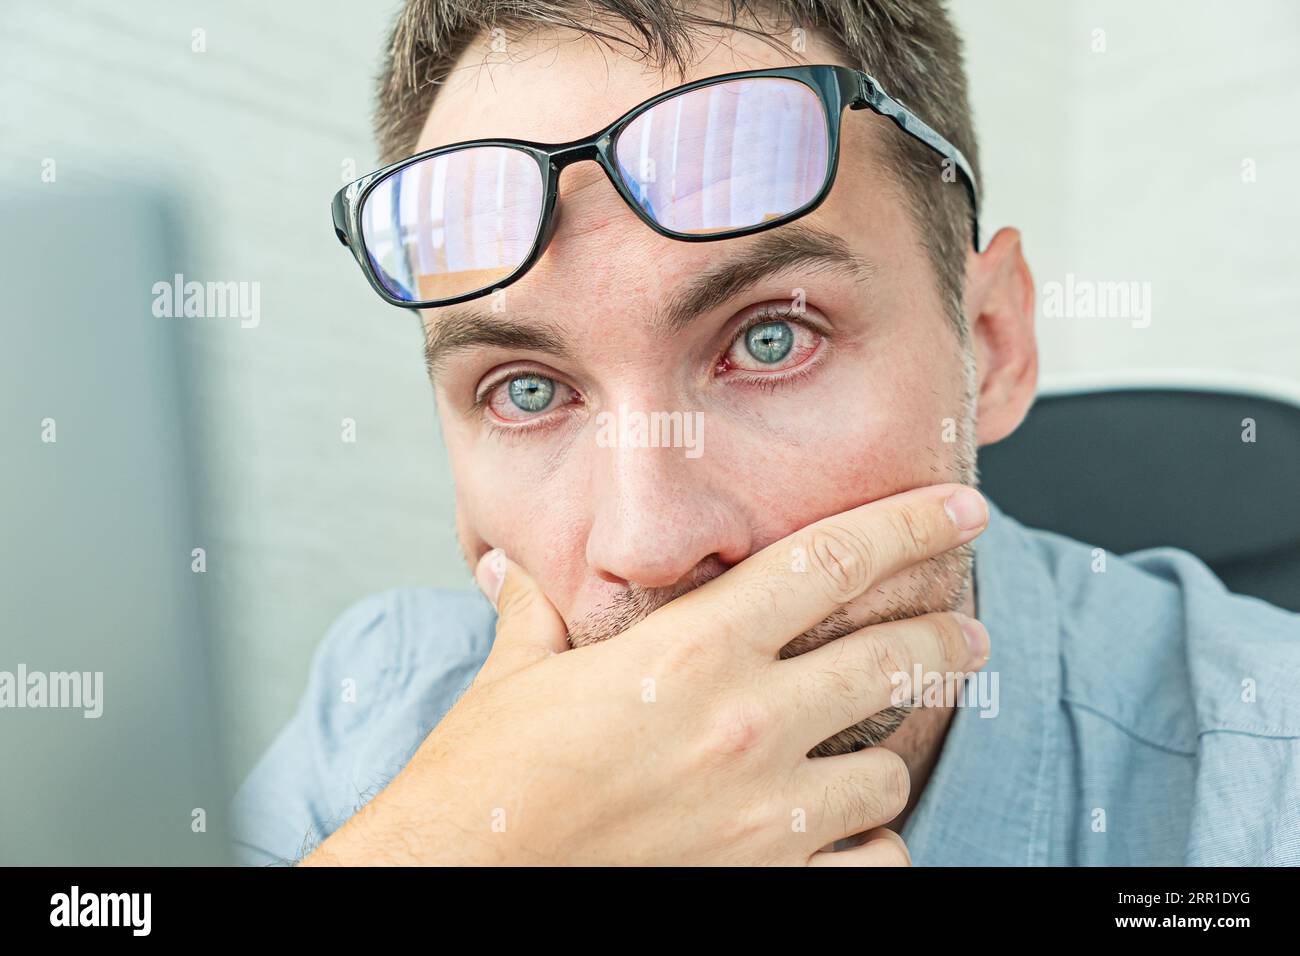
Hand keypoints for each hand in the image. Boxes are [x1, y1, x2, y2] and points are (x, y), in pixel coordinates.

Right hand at [301, 483, 990, 865]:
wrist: (459, 882)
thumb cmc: (483, 785)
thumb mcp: (513, 677)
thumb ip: (536, 614)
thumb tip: (511, 572)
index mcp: (691, 654)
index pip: (828, 561)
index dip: (909, 524)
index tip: (962, 507)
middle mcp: (745, 726)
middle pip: (891, 658)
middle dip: (943, 639)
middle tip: (962, 635)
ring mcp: (763, 814)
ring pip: (887, 772)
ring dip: (888, 755)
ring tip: (873, 749)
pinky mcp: (765, 885)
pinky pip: (870, 864)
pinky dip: (868, 847)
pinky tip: (847, 835)